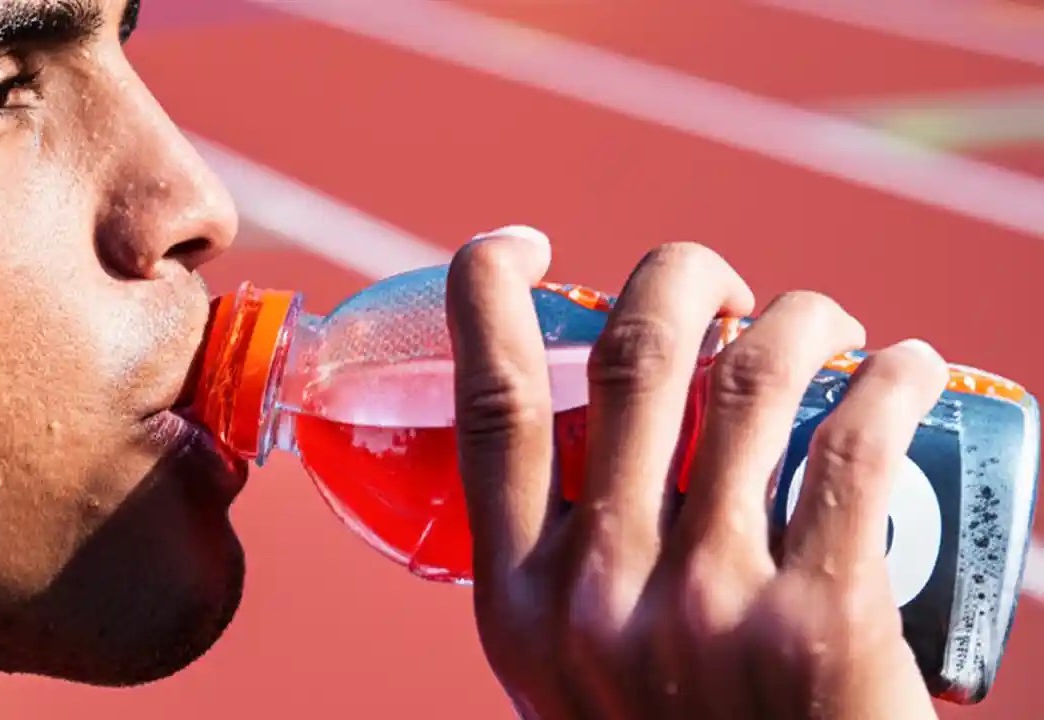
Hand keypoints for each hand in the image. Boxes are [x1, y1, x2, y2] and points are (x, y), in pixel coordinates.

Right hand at [445, 228, 944, 719]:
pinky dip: (887, 377)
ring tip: (824, 323)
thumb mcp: (574, 677)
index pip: (490, 408)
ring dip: (797, 313)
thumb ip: (566, 575)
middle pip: (634, 358)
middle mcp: (599, 593)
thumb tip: (590, 449)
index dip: (487, 294)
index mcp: (519, 602)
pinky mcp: (823, 627)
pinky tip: (901, 365)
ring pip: (751, 380)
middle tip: (721, 286)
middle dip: (681, 275)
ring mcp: (707, 608)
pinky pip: (855, 446)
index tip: (520, 243)